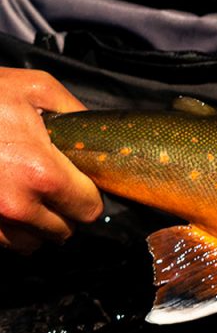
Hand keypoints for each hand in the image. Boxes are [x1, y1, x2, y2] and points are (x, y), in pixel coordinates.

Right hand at [0, 68, 102, 252]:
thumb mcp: (36, 89)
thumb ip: (74, 113)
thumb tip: (92, 132)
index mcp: (42, 174)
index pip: (88, 209)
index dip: (88, 194)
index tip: (81, 183)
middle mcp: (16, 205)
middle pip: (63, 230)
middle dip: (63, 210)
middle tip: (52, 185)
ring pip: (31, 243)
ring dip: (35, 224)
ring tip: (26, 193)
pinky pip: (2, 242)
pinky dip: (8, 227)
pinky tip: (4, 200)